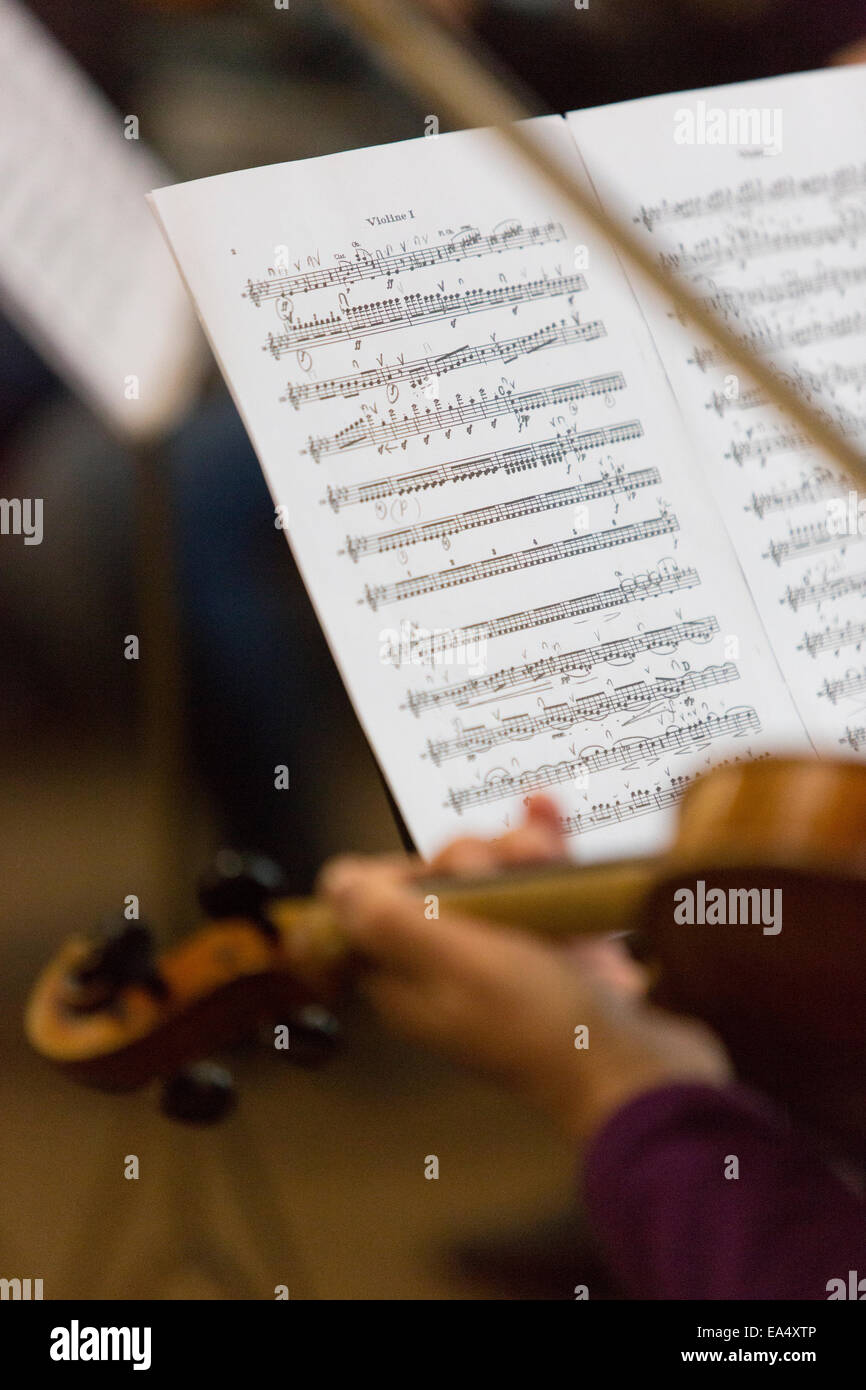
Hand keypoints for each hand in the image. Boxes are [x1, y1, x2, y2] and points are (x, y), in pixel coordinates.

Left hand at [320, 801, 731, 1142]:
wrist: (643, 1068)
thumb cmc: (546, 1025)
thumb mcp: (456, 964)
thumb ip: (390, 921)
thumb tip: (334, 882)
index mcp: (411, 982)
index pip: (379, 907)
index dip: (407, 874)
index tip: (445, 876)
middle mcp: (453, 968)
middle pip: (444, 880)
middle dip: (480, 859)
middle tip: (511, 877)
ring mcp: (512, 956)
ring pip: (499, 873)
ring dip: (523, 850)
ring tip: (552, 859)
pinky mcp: (562, 945)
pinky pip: (544, 879)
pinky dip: (547, 845)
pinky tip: (550, 813)